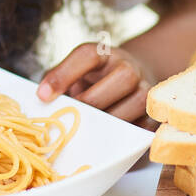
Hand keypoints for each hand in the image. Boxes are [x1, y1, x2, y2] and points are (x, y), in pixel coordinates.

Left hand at [36, 42, 157, 126]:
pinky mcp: (155, 112)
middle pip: (123, 76)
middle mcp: (129, 67)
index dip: (64, 73)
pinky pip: (148, 123)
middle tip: (75, 117)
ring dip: (113, 119)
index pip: (87, 54)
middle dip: (94, 101)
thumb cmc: (92, 82)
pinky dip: (129, 134)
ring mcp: (147, 88)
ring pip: (139, 101)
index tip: (43, 95)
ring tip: (91, 131)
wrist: (129, 82)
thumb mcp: (74, 76)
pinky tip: (109, 141)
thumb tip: (40, 105)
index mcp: (104, 54)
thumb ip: (58, 85)